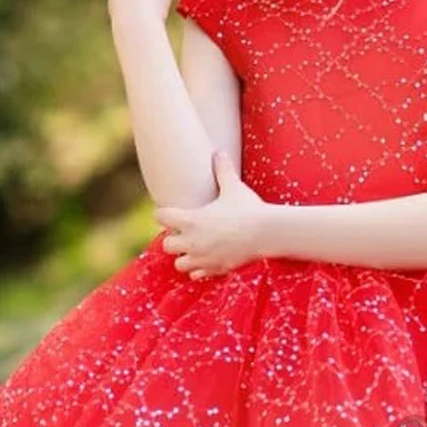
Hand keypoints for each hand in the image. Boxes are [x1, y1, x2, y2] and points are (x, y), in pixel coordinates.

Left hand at [154, 151, 269, 279]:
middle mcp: (192, 241)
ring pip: (179, 263)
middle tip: (184, 232)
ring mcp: (203, 258)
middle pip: (166, 245)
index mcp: (191, 220)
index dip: (164, 214)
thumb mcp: (233, 187)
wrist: (266, 233)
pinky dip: (199, 268)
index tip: (172, 212)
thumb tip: (219, 151)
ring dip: (184, 256)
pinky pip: (196, 274)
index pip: (160, 217)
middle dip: (173, 238)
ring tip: (194, 248)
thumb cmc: (248, 208)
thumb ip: (223, 169)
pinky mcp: (215, 269)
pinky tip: (208, 258)